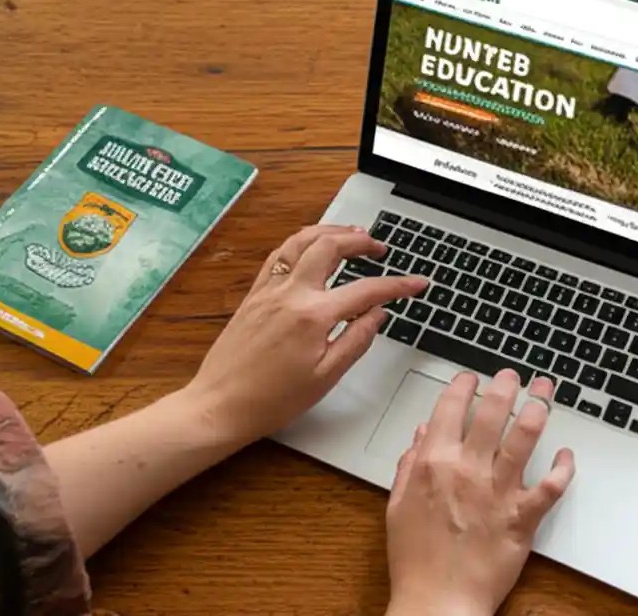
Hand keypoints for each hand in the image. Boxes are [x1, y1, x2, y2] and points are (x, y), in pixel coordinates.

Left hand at [180, 224, 426, 445]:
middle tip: (380, 247)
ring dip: (329, 232)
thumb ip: (357, 339)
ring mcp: (268, 291)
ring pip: (301, 241)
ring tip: (350, 234)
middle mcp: (290, 294)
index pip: (366, 289)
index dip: (398, 285)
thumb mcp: (326, 376)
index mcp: (312, 316)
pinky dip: (300, 243)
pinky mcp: (253, 295)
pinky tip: (310, 247)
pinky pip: (279, 256)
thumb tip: (378, 314)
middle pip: (330, 247)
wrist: (220, 405)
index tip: (417, 283)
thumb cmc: (271, 399)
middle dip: (360, 240)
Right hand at [385, 370, 576, 615]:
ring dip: (538, 407)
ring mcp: (498, 491)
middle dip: (506, 384)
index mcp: (433, 463)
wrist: (437, 601)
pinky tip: (567, 454)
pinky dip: (564, 467)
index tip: (471, 378)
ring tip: (545, 392)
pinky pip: (551, 485)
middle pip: (492, 410)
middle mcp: (467, 469)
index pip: (450, 407)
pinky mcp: (522, 516)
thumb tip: (421, 434)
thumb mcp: (398, 505)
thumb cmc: (415, 559)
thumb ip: (409, 465)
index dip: (463, 385)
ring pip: (525, 435)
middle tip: (514, 375)